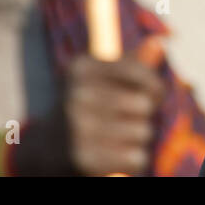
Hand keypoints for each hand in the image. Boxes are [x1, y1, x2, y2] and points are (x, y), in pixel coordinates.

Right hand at [18, 36, 166, 175]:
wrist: (43, 151)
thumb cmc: (85, 107)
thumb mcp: (100, 79)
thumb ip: (131, 64)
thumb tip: (160, 43)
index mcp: (81, 68)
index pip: (140, 73)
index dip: (155, 87)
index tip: (154, 96)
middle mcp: (76, 95)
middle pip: (144, 105)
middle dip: (143, 116)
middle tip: (127, 121)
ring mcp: (78, 127)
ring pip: (143, 132)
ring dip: (138, 140)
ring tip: (117, 140)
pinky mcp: (83, 159)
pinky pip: (137, 158)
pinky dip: (134, 162)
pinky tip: (116, 158)